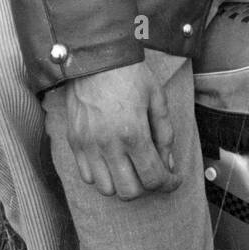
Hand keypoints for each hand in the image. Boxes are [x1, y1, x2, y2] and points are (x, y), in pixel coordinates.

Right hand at [64, 61, 180, 200]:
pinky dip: (102, 176)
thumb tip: (168, 164)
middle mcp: (108, 144)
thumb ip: (165, 134)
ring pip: (106, 189)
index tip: (173, 178)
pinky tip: (111, 161)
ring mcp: (88, 145)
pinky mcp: (74, 141)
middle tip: (152, 172)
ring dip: (122, 184)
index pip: (153, 178)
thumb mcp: (157, 99)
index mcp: (133, 133)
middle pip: (129, 192)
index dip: (169, 183)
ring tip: (131, 168)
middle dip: (146, 186)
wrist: (96, 57)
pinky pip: (87, 176)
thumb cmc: (129, 74)